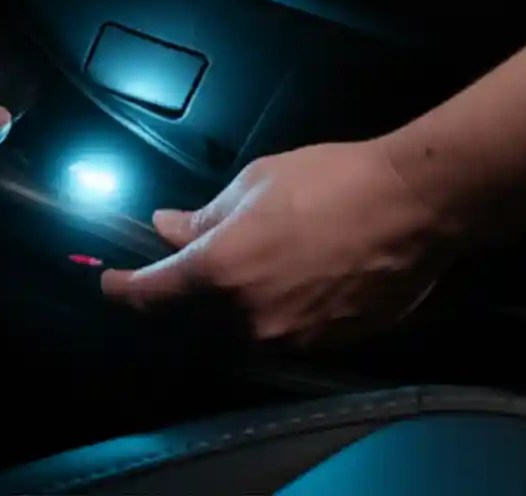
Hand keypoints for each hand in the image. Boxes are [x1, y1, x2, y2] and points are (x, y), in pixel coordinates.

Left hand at [101, 140, 457, 345]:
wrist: (414, 206)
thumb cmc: (333, 181)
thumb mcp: (257, 182)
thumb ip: (205, 215)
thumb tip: (169, 227)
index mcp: (221, 270)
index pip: (153, 293)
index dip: (124, 289)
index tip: (111, 283)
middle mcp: (249, 315)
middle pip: (199, 315)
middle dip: (196, 289)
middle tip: (210, 254)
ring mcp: (291, 336)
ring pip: (246, 325)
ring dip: (243, 298)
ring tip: (274, 256)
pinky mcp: (329, 344)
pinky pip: (288, 330)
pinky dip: (282, 307)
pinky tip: (305, 273)